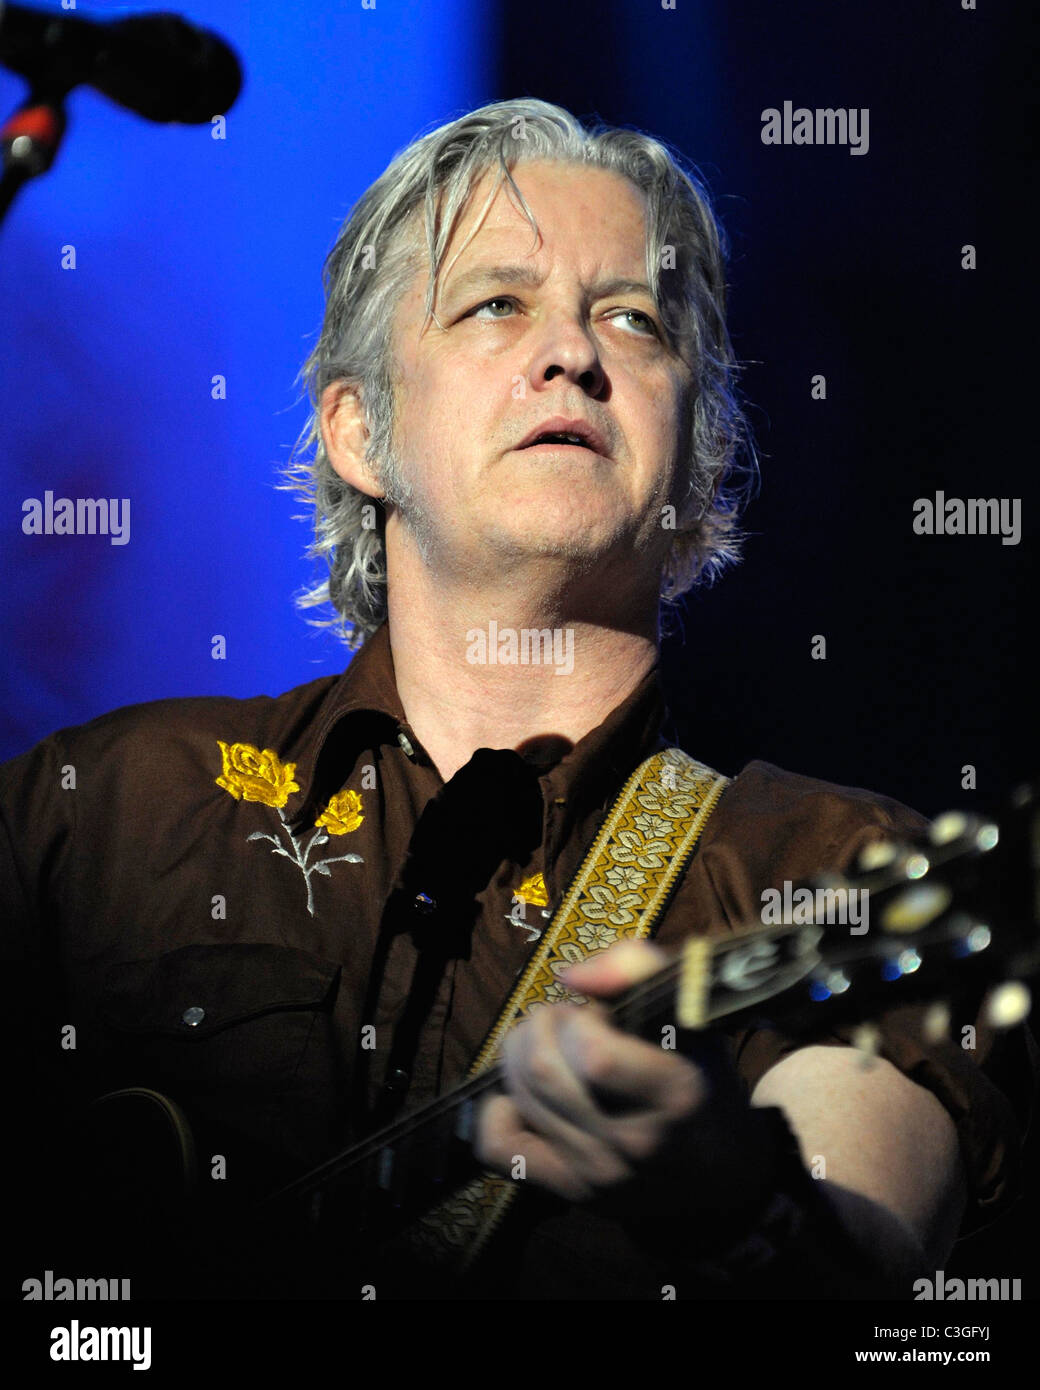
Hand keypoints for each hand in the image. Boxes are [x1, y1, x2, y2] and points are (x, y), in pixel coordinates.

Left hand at [475, 940, 730, 1201]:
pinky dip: (500, 1107)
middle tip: (565, 1022)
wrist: (717, 1171)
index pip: (593, 1056)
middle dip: (542, 1026)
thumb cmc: (699, 1078)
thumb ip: (635, 967)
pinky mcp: (567, 1191)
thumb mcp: (689, 1011)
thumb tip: (568, 977)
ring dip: (521, 1054)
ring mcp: (598, 1175)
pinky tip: (530, 1096)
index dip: (583, 1020)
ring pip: (520, 1097)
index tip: (601, 1017)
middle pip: (542, 1070)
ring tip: (551, 1048)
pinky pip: (499, 1144)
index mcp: (675, 1095)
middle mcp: (635, 1144)